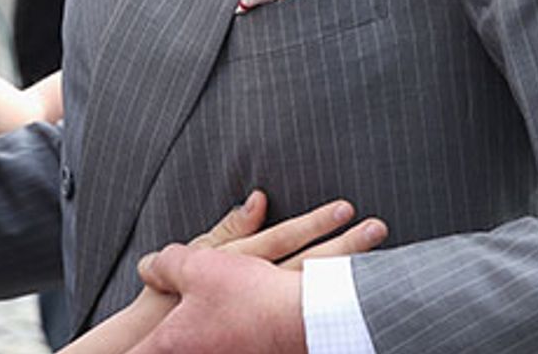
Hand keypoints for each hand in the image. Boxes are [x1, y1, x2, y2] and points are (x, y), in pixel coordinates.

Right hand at [126, 194, 384, 353]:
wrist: (157, 345)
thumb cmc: (174, 297)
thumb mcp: (199, 256)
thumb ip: (231, 227)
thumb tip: (261, 198)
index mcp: (239, 266)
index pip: (284, 242)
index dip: (315, 225)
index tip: (348, 208)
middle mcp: (256, 294)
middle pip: (308, 270)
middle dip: (346, 250)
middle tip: (378, 228)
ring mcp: (265, 324)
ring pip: (311, 300)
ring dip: (345, 283)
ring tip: (381, 267)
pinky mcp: (269, 341)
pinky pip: (304, 331)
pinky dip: (328, 320)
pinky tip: (351, 311)